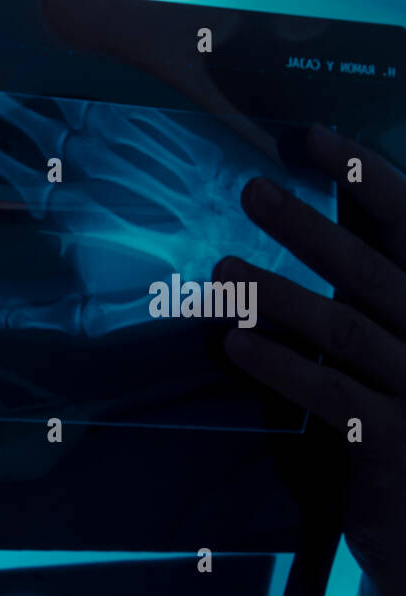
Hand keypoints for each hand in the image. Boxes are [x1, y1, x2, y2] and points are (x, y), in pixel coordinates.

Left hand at [217, 124, 405, 595]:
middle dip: (313, 226)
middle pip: (380, 270)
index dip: (366, 177)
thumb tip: (330, 220)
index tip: (311, 136)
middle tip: (250, 189)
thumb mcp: (404, 352)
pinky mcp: (397, 446)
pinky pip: (334, 397)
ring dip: (280, 295)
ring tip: (220, 270)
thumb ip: (379, 290)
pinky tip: (233, 344)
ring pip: (351, 330)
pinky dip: (282, 368)